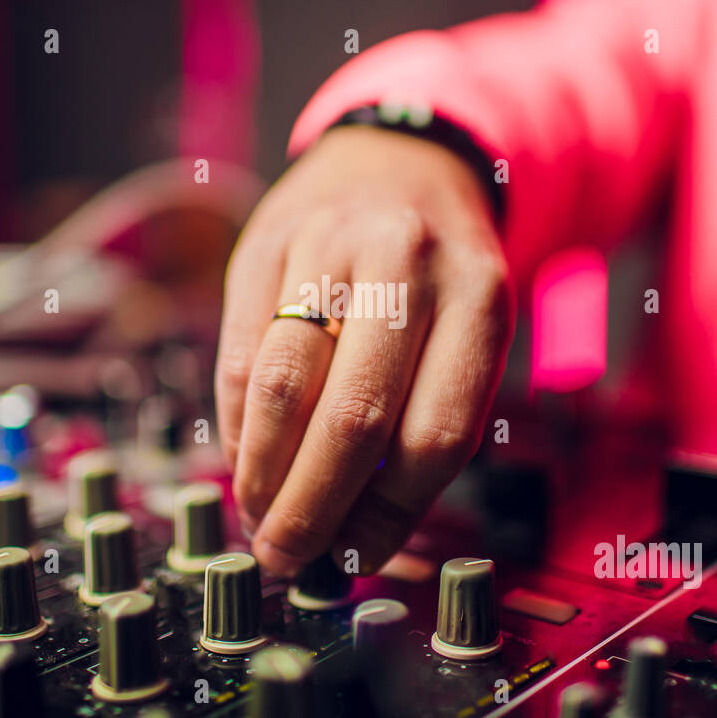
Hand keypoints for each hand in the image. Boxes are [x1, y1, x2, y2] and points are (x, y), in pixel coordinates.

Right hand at [214, 125, 514, 575]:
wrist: (397, 163)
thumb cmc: (437, 275)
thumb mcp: (467, 330)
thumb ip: (425, 415)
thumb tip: (357, 532)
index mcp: (480, 297)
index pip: (434, 434)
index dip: (390, 513)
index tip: (357, 553)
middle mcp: (408, 263)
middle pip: (353, 416)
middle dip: (313, 507)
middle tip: (289, 554)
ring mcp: (332, 245)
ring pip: (283, 386)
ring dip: (263, 472)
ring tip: (261, 516)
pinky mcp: (267, 241)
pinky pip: (240, 353)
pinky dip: (236, 425)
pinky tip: (243, 458)